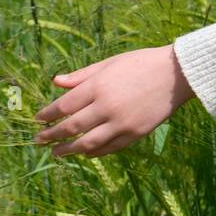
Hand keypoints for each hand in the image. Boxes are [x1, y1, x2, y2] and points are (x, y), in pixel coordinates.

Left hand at [33, 44, 195, 157]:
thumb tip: (56, 82)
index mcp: (98, 86)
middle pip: (71, 127)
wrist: (177, 74)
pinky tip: (85, 153)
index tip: (38, 120)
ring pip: (88, 143)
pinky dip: (94, 152)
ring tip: (57, 152)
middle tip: (39, 141)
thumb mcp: (110, 63)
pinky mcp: (136, 133)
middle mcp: (106, 107)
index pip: (63, 106)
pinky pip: (110, 148)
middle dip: (52, 135)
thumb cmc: (142, 63)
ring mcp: (122, 123)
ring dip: (69, 150)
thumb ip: (82, 75)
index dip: (47, 115)